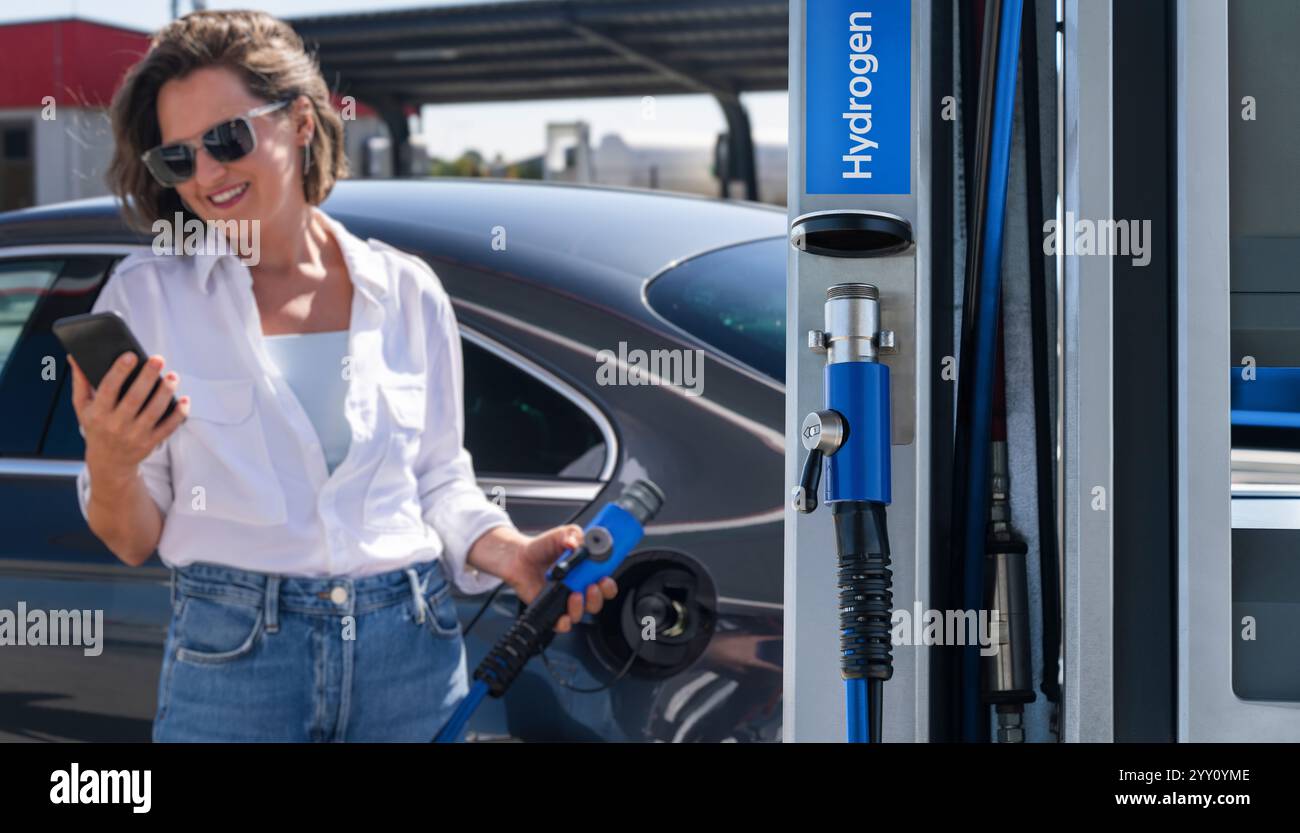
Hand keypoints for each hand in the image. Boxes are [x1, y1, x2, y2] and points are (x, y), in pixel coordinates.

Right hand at [70, 352, 188, 481]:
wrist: (109, 461)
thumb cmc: (96, 426)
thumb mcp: (82, 407)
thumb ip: (80, 381)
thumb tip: (75, 356)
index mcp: (97, 413)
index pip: (108, 389)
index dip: (119, 371)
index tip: (131, 355)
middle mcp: (115, 425)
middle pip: (135, 398)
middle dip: (147, 377)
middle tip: (158, 359)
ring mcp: (134, 435)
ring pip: (153, 411)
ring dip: (165, 392)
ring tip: (172, 376)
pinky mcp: (150, 443)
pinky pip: (168, 427)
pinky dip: (179, 414)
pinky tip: (185, 399)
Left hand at [507, 524, 617, 633]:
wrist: (519, 557)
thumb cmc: (542, 547)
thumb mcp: (561, 535)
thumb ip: (572, 535)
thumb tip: (575, 543)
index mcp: (586, 572)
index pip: (605, 583)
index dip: (609, 584)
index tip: (605, 577)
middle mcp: (578, 588)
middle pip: (598, 600)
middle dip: (600, 595)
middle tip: (594, 585)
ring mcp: (565, 600)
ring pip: (583, 612)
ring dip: (583, 606)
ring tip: (575, 594)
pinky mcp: (551, 609)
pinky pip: (562, 624)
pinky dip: (565, 622)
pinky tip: (563, 615)